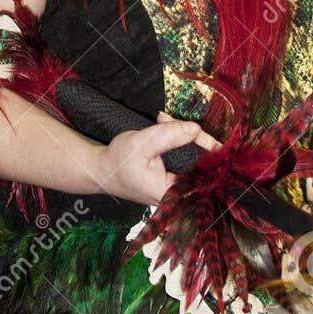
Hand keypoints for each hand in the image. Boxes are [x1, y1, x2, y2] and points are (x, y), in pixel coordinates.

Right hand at [97, 114, 218, 203]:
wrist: (103, 169)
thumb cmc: (118, 161)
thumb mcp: (142, 144)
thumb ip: (168, 137)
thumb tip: (196, 129)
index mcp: (173, 193)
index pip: (205, 172)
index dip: (209, 149)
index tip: (203, 130)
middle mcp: (179, 193)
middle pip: (201, 162)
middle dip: (190, 136)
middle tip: (171, 120)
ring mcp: (176, 185)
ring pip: (192, 156)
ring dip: (181, 134)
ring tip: (162, 121)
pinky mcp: (172, 176)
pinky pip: (183, 156)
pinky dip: (176, 139)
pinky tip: (163, 127)